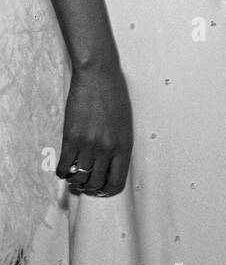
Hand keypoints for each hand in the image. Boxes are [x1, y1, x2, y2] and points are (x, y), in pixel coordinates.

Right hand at [59, 63, 131, 197]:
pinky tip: (65, 167)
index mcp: (124, 144)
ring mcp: (89, 144)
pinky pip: (64, 167)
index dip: (107, 189)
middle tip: (85, 183)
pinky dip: (63, 172)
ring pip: (79, 178)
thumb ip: (117, 144)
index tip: (101, 188)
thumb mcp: (124, 123)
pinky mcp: (71, 138)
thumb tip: (107, 165)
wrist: (99, 75)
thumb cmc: (114, 96)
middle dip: (90, 187)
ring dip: (75, 181)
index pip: (116, 181)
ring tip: (75, 174)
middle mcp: (107, 148)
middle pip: (96, 183)